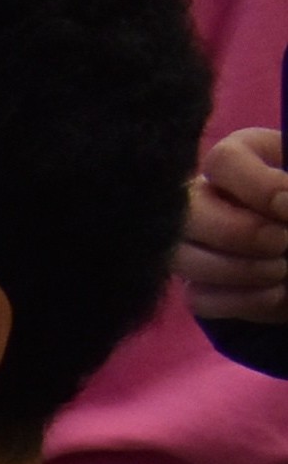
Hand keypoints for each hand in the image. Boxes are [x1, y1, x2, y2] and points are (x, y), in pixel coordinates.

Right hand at [177, 129, 287, 325]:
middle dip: (242, 233)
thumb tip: (282, 205)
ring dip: (242, 270)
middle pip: (188, 214)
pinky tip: (277, 292)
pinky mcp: (198, 285)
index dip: (257, 186)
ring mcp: (191, 245)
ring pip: (184, 259)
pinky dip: (242, 301)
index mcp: (237, 162)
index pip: (223, 162)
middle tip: (283, 241)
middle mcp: (201, 199)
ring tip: (283, 269)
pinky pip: (199, 298)